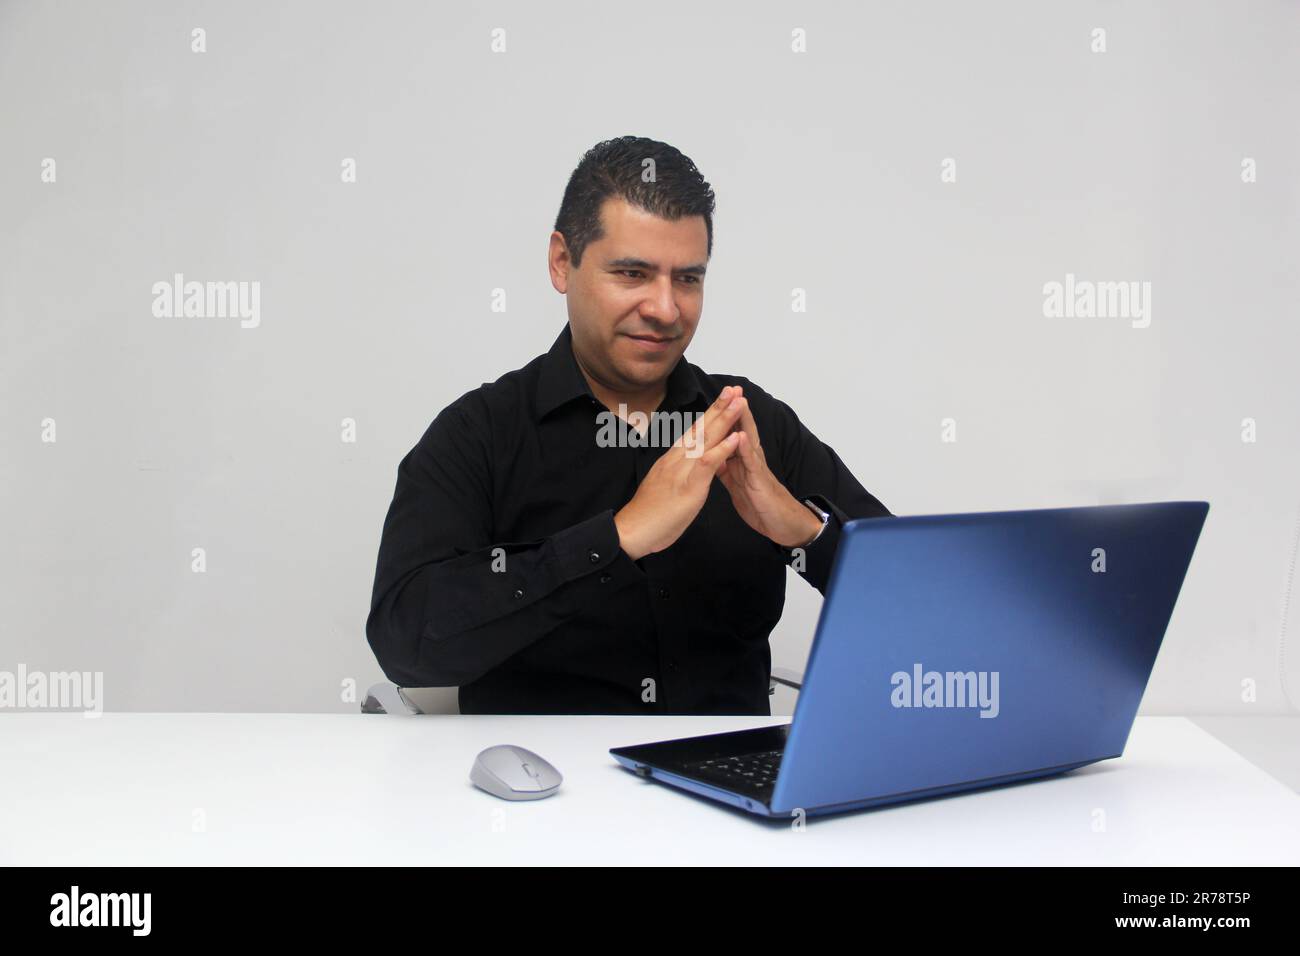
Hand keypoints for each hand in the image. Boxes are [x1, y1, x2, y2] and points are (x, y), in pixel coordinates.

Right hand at [614, 386, 746, 560]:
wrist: (633, 531)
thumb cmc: (649, 514)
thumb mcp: (664, 486)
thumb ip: (674, 473)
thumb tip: (682, 465)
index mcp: (672, 460)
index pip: (693, 432)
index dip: (708, 415)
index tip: (722, 399)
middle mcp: (676, 459)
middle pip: (700, 428)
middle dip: (718, 407)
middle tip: (734, 388)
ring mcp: (682, 471)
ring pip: (705, 439)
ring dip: (724, 418)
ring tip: (738, 401)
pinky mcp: (689, 486)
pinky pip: (707, 463)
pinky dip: (723, 448)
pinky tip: (735, 437)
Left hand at [716, 389, 823, 548]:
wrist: (782, 525)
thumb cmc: (761, 504)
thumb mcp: (738, 484)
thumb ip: (727, 468)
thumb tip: (713, 456)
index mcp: (741, 460)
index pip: (731, 434)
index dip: (723, 417)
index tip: (715, 398)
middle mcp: (750, 459)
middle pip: (741, 429)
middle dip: (735, 409)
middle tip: (730, 388)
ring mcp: (756, 468)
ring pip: (748, 440)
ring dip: (743, 420)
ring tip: (738, 401)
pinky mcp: (759, 482)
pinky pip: (751, 464)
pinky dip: (746, 449)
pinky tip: (741, 436)